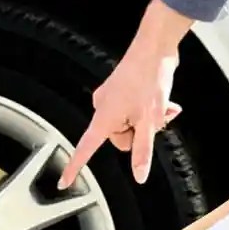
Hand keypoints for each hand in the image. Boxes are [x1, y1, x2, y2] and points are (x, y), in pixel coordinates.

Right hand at [58, 47, 181, 187]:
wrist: (155, 47)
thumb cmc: (149, 79)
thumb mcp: (149, 121)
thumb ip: (143, 151)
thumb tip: (139, 176)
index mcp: (104, 118)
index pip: (85, 149)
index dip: (75, 167)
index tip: (64, 182)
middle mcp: (103, 108)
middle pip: (120, 137)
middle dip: (140, 132)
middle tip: (155, 119)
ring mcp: (111, 98)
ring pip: (131, 123)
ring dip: (149, 121)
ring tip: (164, 108)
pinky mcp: (121, 90)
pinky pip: (133, 110)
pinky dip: (148, 110)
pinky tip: (164, 103)